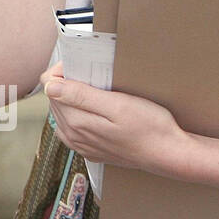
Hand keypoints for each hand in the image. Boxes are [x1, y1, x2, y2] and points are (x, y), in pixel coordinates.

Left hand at [40, 62, 188, 173]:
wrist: (169, 154)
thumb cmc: (150, 127)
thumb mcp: (117, 105)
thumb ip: (80, 96)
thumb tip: (50, 86)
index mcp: (76, 122)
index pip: (49, 85)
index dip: (62, 70)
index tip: (81, 65)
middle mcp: (73, 135)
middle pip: (55, 97)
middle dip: (68, 82)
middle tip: (93, 75)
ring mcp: (81, 145)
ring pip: (63, 111)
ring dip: (73, 98)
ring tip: (97, 91)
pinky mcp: (91, 150)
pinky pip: (73, 127)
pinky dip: (80, 113)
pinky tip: (96, 110)